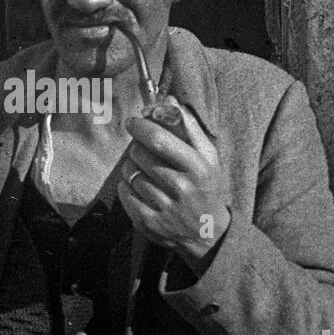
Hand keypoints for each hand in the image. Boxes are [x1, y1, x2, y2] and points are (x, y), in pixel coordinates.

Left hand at [117, 101, 231, 271]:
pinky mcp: (149, 222)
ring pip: (130, 172)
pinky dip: (126, 185)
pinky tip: (138, 185)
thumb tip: (169, 101)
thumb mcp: (208, 157)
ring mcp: (164, 207)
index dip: (141, 126)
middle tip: (143, 150)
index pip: (160, 139)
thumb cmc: (206, 187)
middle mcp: (182, 188)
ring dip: (131, 166)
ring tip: (143, 169)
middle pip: (141, 154)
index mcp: (198, 167)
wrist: (208, 232)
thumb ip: (189, 128)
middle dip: (137, 146)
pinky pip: (125, 193)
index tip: (133, 122)